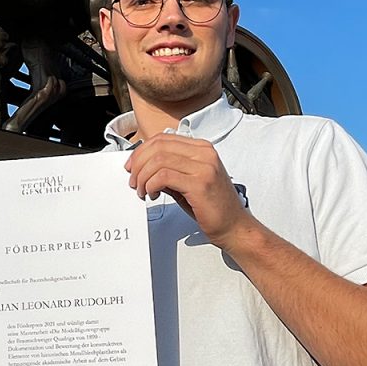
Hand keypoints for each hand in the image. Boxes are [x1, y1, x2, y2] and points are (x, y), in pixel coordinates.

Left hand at [124, 133, 249, 244]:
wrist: (234, 226)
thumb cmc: (212, 206)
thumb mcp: (188, 180)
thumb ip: (170, 169)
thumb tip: (142, 166)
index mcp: (202, 148)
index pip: (163, 139)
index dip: (141, 151)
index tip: (132, 166)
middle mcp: (204, 153)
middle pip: (158, 147)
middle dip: (139, 164)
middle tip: (133, 180)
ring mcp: (204, 167)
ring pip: (158, 161)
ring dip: (143, 177)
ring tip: (142, 191)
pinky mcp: (200, 183)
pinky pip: (164, 177)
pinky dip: (151, 185)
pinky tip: (151, 195)